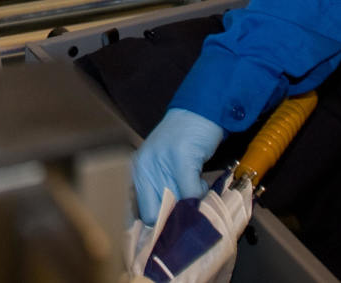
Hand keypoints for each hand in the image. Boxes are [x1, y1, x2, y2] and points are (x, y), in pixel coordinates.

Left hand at [132, 108, 224, 225]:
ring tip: (196, 200)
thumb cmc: (184, 139)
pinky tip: (202, 186)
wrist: (200, 110)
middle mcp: (144, 166)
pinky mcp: (180, 158)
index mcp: (138, 170)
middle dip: (172, 222)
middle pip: (156, 212)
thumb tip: (168, 226)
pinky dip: (200, 196)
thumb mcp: (165, 164)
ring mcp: (161, 162)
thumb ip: (163, 189)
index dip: (158, 226)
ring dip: (188, 210)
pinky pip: (191, 193)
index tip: (171, 231)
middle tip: (187, 221)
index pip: (142, 211)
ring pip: (174, 205)